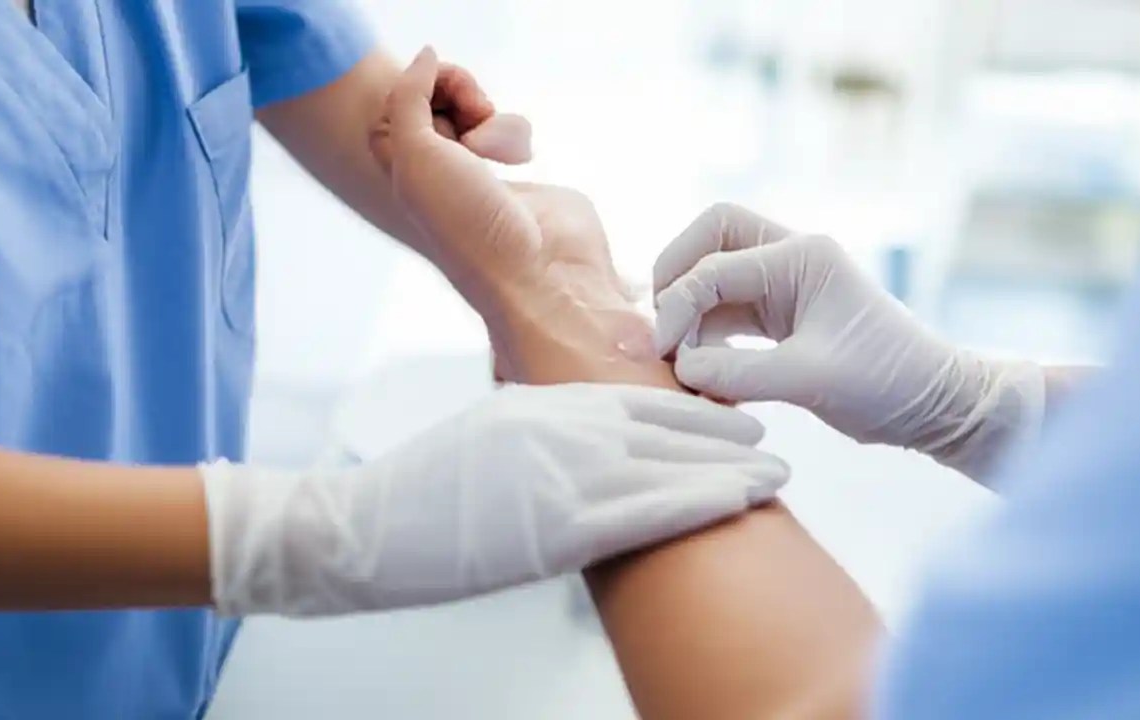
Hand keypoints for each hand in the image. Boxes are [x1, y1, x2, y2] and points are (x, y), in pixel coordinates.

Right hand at [201, 383, 788, 615]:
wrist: (362, 528)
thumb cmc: (418, 491)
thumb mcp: (483, 435)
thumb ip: (537, 430)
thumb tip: (573, 441)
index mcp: (539, 405)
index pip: (632, 399)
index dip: (689, 409)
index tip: (728, 415)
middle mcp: (559, 428)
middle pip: (662, 429)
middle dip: (723, 438)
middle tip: (772, 443)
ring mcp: (561, 474)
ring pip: (666, 466)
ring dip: (728, 471)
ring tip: (776, 474)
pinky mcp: (557, 524)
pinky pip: (643, 511)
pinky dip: (696, 503)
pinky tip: (736, 504)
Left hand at [371, 47, 543, 301]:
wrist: (538, 270)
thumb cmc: (468, 224)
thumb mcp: (415, 154)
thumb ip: (409, 97)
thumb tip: (425, 56)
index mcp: (400, 171)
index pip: (394, 107)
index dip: (414, 91)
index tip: (431, 100)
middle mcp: (435, 170)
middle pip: (437, 101)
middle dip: (456, 97)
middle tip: (470, 122)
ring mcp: (477, 171)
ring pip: (478, 112)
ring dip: (491, 124)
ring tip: (495, 157)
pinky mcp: (515, 172)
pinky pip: (511, 130)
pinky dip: (514, 138)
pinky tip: (518, 166)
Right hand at [652, 203, 1044, 479]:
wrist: (932, 406)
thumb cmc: (886, 384)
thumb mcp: (810, 380)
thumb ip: (737, 372)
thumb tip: (681, 367)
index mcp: (803, 257)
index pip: (715, 266)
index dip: (679, 306)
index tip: (666, 354)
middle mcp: (791, 258)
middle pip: (711, 235)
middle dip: (676, 273)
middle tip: (663, 326)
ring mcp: (785, 284)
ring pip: (713, 272)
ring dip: (691, 310)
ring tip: (687, 362)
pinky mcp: (780, 315)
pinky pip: (725, 309)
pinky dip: (707, 333)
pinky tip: (705, 370)